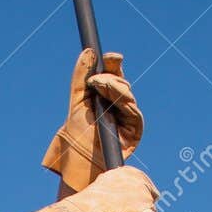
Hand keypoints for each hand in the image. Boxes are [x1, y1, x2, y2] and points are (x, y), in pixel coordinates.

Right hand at [37, 167, 160, 211]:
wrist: (89, 210)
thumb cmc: (91, 204)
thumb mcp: (103, 186)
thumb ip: (115, 186)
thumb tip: (116, 196)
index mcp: (128, 171)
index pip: (144, 182)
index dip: (141, 196)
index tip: (137, 206)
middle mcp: (139, 180)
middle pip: (152, 195)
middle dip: (145, 206)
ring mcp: (145, 194)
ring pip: (152, 208)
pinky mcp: (148, 208)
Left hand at [43, 48, 143, 190]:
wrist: (81, 161)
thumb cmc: (77, 135)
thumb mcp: (77, 101)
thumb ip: (81, 77)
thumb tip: (88, 51)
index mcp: (106, 97)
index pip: (113, 75)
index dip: (113, 64)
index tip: (111, 56)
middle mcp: (119, 105)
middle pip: (122, 82)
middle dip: (109, 77)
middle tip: (94, 79)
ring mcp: (128, 116)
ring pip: (127, 93)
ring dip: (113, 87)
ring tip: (97, 86)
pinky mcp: (135, 130)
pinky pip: (133, 110)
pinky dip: (123, 101)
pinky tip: (112, 99)